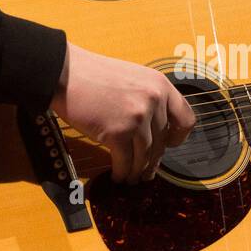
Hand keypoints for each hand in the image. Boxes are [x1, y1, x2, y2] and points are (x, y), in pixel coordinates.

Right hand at [48, 42, 196, 183]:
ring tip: (130, 178)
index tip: (170, 145)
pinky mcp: (117, 133)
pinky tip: (117, 176)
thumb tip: (152, 129)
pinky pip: (125, 162)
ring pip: (144, 156)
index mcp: (160, 85)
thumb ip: (147, 98)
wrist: (64, 72)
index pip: (186, 118)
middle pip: (162, 142)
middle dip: (153, 161)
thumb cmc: (92, 75)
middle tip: (146, 171)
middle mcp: (154, 101)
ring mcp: (137, 118)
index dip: (179, 137)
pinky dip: (121, 172)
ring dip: (137, 171)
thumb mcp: (132, 78)